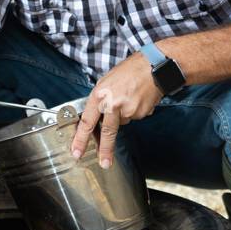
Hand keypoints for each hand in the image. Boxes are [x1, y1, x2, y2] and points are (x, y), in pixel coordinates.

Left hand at [69, 51, 163, 167]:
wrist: (154, 66)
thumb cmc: (129, 71)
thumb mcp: (106, 82)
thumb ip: (99, 101)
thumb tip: (96, 118)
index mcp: (100, 95)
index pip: (87, 122)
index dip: (80, 138)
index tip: (76, 152)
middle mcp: (113, 104)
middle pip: (108, 132)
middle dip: (105, 150)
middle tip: (104, 163)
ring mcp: (129, 110)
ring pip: (122, 122)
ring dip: (123, 115)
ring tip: (129, 97)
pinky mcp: (141, 113)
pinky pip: (134, 117)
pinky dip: (134, 111)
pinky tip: (138, 98)